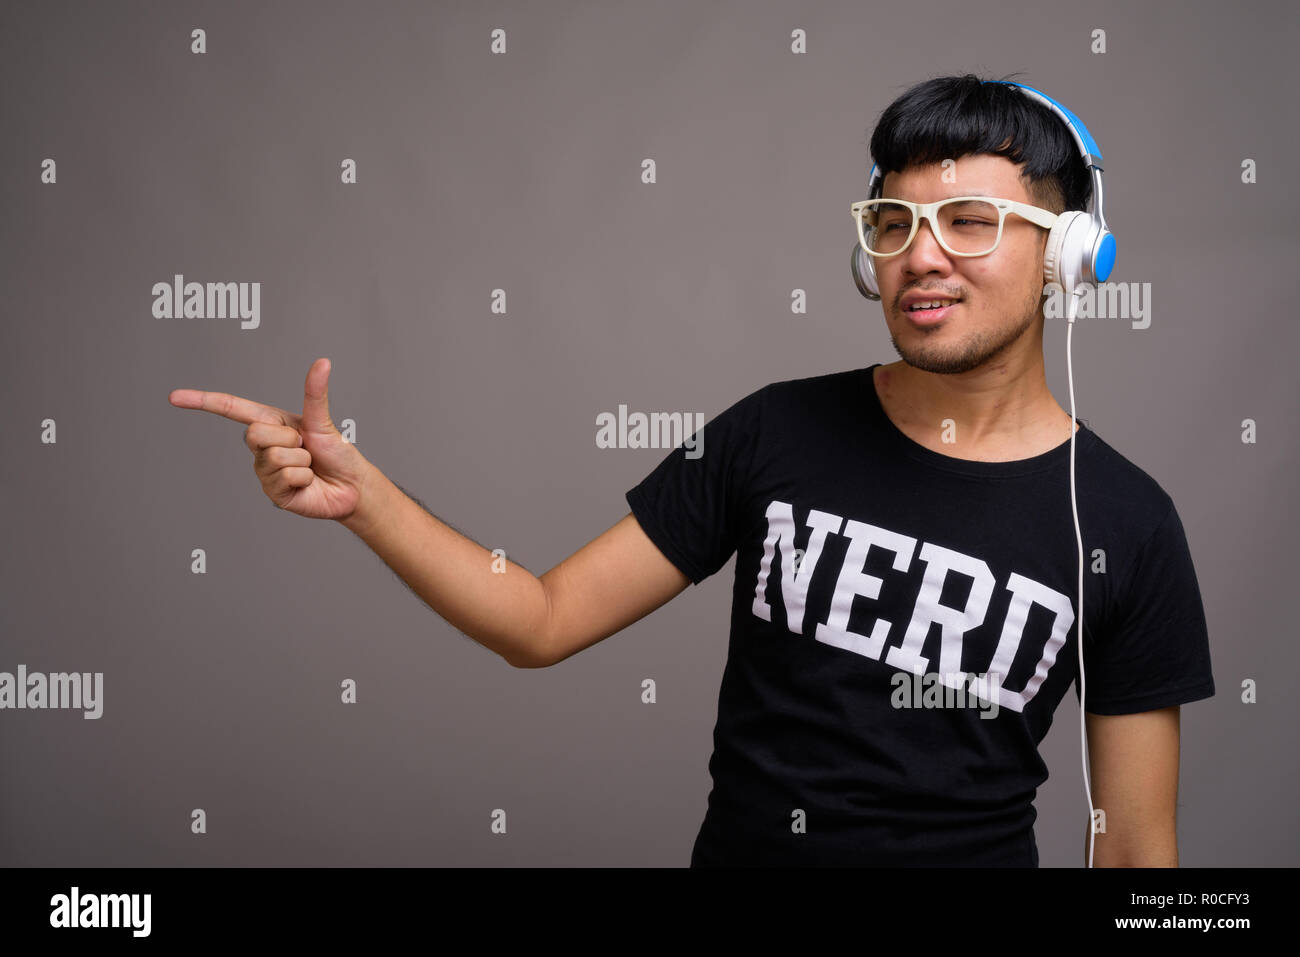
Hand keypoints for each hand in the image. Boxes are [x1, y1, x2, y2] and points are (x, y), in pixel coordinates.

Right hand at [169, 357, 371, 520]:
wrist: (352, 487)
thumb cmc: (337, 452)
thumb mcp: (323, 421)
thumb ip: (316, 393)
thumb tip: (323, 361)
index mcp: (270, 423)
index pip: (231, 409)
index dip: (203, 402)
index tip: (174, 397)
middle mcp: (262, 447)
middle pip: (255, 434)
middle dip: (289, 438)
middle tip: (306, 446)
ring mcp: (265, 471)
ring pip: (274, 457)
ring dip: (301, 460)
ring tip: (310, 466)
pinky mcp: (273, 493)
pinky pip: (284, 477)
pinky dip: (304, 478)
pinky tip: (308, 483)